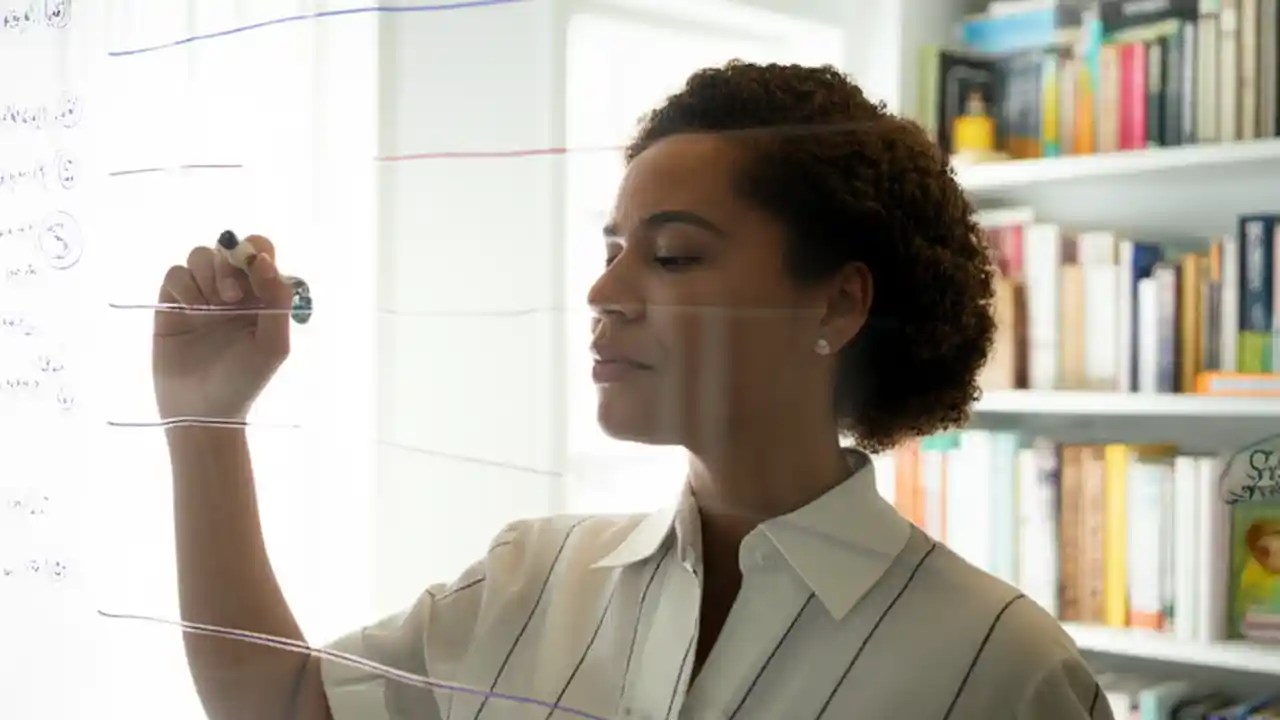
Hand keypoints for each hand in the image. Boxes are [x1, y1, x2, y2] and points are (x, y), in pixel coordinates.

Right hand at [152, 235, 291, 420]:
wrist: (200, 410)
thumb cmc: (243, 381)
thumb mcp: (273, 345)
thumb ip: (277, 301)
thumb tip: (264, 260)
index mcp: (261, 296)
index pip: (261, 253)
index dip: (257, 252)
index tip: (255, 272)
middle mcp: (232, 290)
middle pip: (229, 248)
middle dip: (230, 265)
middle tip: (231, 297)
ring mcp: (201, 295)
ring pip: (200, 255)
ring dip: (206, 273)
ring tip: (209, 308)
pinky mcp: (172, 303)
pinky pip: (174, 273)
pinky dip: (183, 284)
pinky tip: (191, 310)